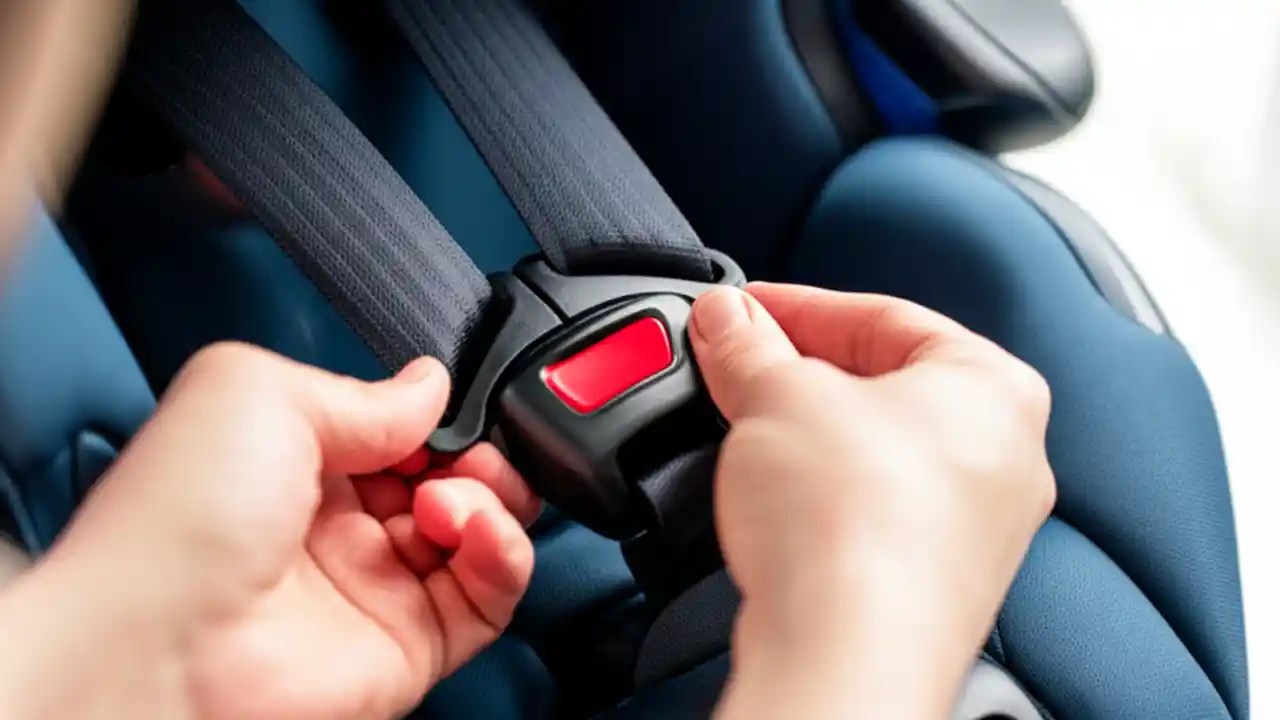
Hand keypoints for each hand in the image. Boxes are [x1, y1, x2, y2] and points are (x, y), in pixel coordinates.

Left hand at [0, 343, 539, 719]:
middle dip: (477, 453)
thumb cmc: (176, 522)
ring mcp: (377, 586)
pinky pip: (491, 596)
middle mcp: (340, 524)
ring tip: (455, 496)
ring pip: (482, 533)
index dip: (439, 414)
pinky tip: (476, 528)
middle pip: (452, 477)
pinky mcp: (412, 644)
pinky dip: (505, 554)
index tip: (452, 407)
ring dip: (492, 499)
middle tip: (468, 450)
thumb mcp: (258, 390)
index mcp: (299, 462)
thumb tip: (430, 385)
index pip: (403, 429)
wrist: (159, 648)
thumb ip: (362, 386)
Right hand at [689, 284, 1054, 718]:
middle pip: (881, 384)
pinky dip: (819, 494)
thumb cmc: (855, 524)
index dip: (796, 305)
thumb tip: (726, 318)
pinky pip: (869, 513)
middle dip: (796, 371)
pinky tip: (771, 496)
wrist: (848, 653)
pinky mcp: (930, 583)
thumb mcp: (776, 395)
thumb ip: (747, 344)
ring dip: (803, 432)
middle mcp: (1004, 457)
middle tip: (731, 362)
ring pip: (874, 452)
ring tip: (741, 425)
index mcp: (995, 386)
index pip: (883, 315)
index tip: (740, 310)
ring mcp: (973, 529)